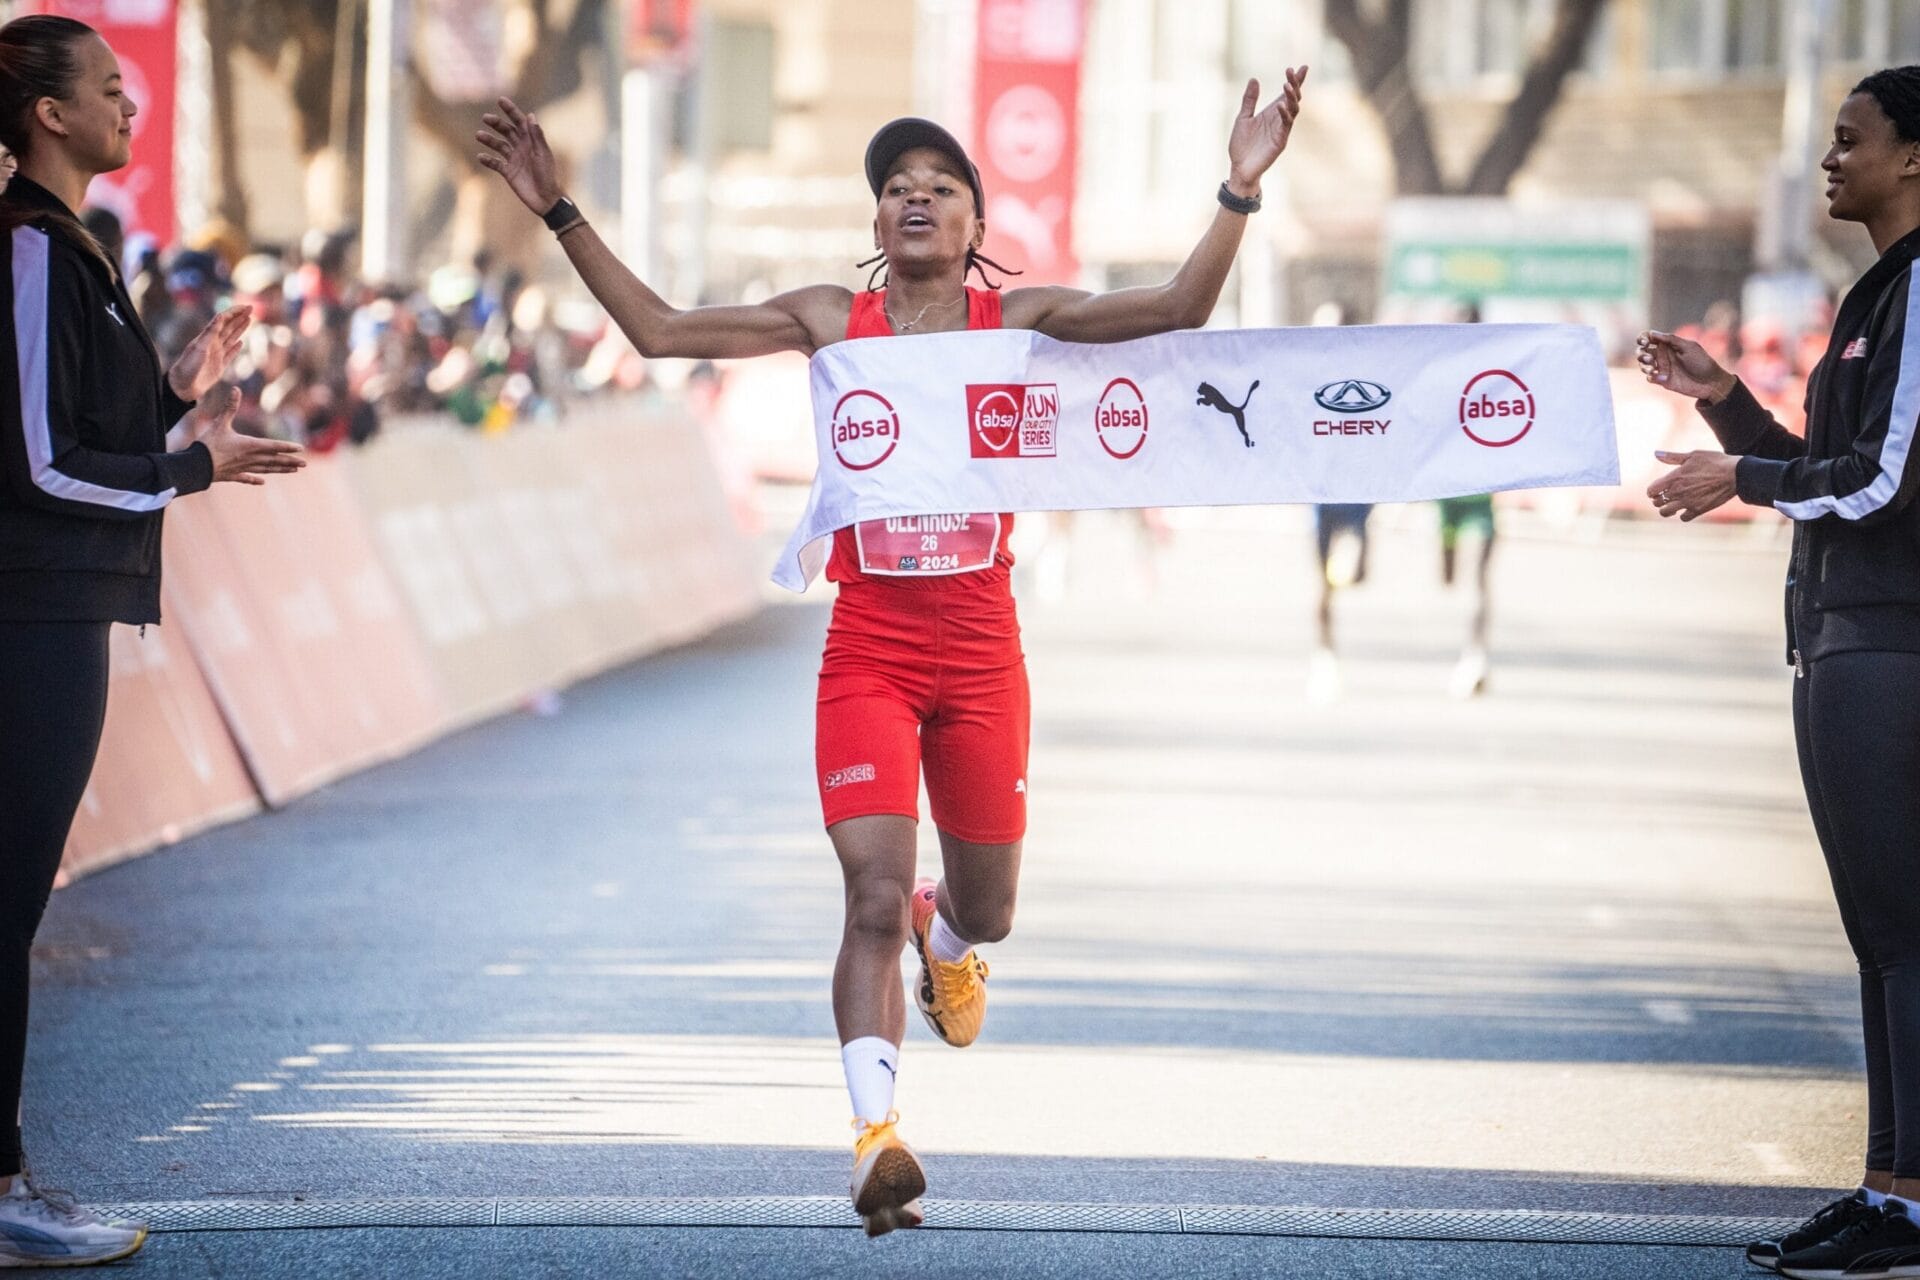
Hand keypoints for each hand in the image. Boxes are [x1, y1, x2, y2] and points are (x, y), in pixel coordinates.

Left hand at [167, 306, 251, 401]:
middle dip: (239, 317)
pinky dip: (236, 348)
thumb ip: (210, 332)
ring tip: (248, 320)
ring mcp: (216, 354)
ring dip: (240, 329)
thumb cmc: (188, 366)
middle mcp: (213, 344)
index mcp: (208, 338)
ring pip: (231, 338)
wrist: (183, 386)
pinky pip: (230, 354)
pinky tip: (240, 343)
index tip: (246, 307)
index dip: (235, 313)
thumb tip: (221, 316)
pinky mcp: (220, 366)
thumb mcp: (199, 348)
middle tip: (250, 308)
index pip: (223, 320)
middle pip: (229, 327)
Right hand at [195, 389, 305, 485]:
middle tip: (304, 463)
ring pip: (265, 470)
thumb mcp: (220, 423)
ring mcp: (241, 468)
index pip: (274, 446)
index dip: (288, 447)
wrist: (195, 466)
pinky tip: (262, 482)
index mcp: (249, 445)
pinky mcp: (232, 476)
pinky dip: (254, 479)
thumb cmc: (208, 444)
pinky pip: (246, 478)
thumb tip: (236, 389)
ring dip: (279, 470)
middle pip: (274, 460)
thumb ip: (230, 407)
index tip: (301, 449)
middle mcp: (249, 458)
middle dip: (290, 461)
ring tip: (292, 470)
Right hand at [475, 96, 563, 217]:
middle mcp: (521, 148)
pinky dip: (487, 159)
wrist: (546, 199)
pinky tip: (481, 156)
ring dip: (489, 140)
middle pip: (506, 131)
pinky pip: (495, 163)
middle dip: (496, 123)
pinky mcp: (508, 172)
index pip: (520, 122)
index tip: (500, 100)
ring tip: (479, 135)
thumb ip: (536, 136)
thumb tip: (531, 116)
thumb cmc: (548, 175)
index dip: (511, 111)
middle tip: (486, 118)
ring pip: (498, 145)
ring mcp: (514, 159)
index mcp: (531, 141)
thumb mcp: (542, 154)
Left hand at [1225, 66, 1307, 196]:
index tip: (1303, 67)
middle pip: (1293, 98)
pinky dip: (1284, 114)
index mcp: (1272, 113)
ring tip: (1286, 85)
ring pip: (1293, 110)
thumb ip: (1249, 100)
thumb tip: (1254, 79)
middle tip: (1292, 71)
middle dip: (1294, 84)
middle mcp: (1280, 120)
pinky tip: (1280, 105)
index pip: (1287, 94)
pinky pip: (1286, 126)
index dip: (1296, 81)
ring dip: (1291, 97)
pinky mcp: (1280, 142)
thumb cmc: (1241, 145)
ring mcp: (1282, 131)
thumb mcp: (1243, 118)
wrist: (1239, 168)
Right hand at [1636, 330, 1734, 402]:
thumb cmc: (1702, 362)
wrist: (1710, 382)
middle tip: (1649, 359)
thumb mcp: (1689, 347)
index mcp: (1668, 344)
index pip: (1649, 337)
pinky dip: (1650, 376)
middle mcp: (1663, 355)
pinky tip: (1657, 376)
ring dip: (1643, 366)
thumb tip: (1652, 333)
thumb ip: (1671, 339)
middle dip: (1641, 353)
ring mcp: (1662, 368)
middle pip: (1642, 351)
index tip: (1644, 342)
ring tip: (1652, 369)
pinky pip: (1649, 377)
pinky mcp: (1662, 380)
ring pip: (1643, 365)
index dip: (1642, 338)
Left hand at [1647, 449, 1737, 520]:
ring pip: (1666, 512)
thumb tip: (1655, 453)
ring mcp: (1688, 502)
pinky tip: (1687, 508)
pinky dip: (1683, 514)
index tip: (1657, 490)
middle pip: (1657, 503)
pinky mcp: (1699, 510)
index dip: (1652, 491)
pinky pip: (1683, 518)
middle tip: (1665, 496)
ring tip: (1673, 505)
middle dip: (1658, 500)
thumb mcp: (1693, 455)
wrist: (1736, 474)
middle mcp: (1678, 492)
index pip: (1651, 490)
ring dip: (1667, 509)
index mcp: (1674, 478)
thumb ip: (1672, 457)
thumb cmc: (1715, 461)